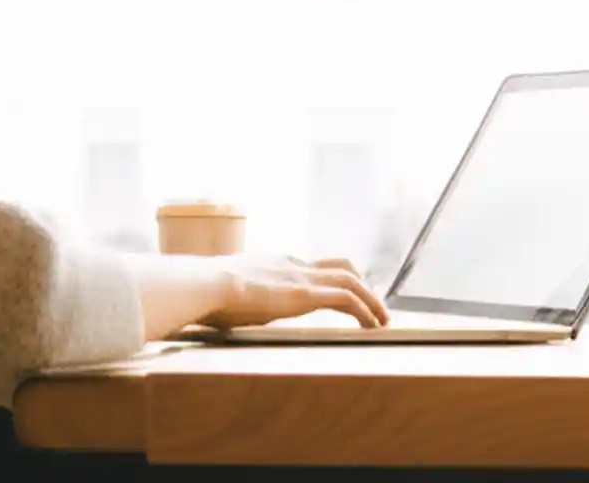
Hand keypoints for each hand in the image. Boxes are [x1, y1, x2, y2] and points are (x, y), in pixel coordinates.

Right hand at [201, 256, 390, 329]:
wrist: (206, 284)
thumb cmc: (206, 292)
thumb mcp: (224, 292)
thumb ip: (233, 297)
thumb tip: (219, 309)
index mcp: (275, 263)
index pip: (312, 266)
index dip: (331, 280)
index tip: (342, 295)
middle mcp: (293, 265)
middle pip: (341, 265)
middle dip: (361, 284)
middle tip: (373, 305)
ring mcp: (301, 277)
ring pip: (351, 280)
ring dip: (371, 300)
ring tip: (382, 319)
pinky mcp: (306, 294)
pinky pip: (347, 299)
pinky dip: (364, 311)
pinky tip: (372, 326)